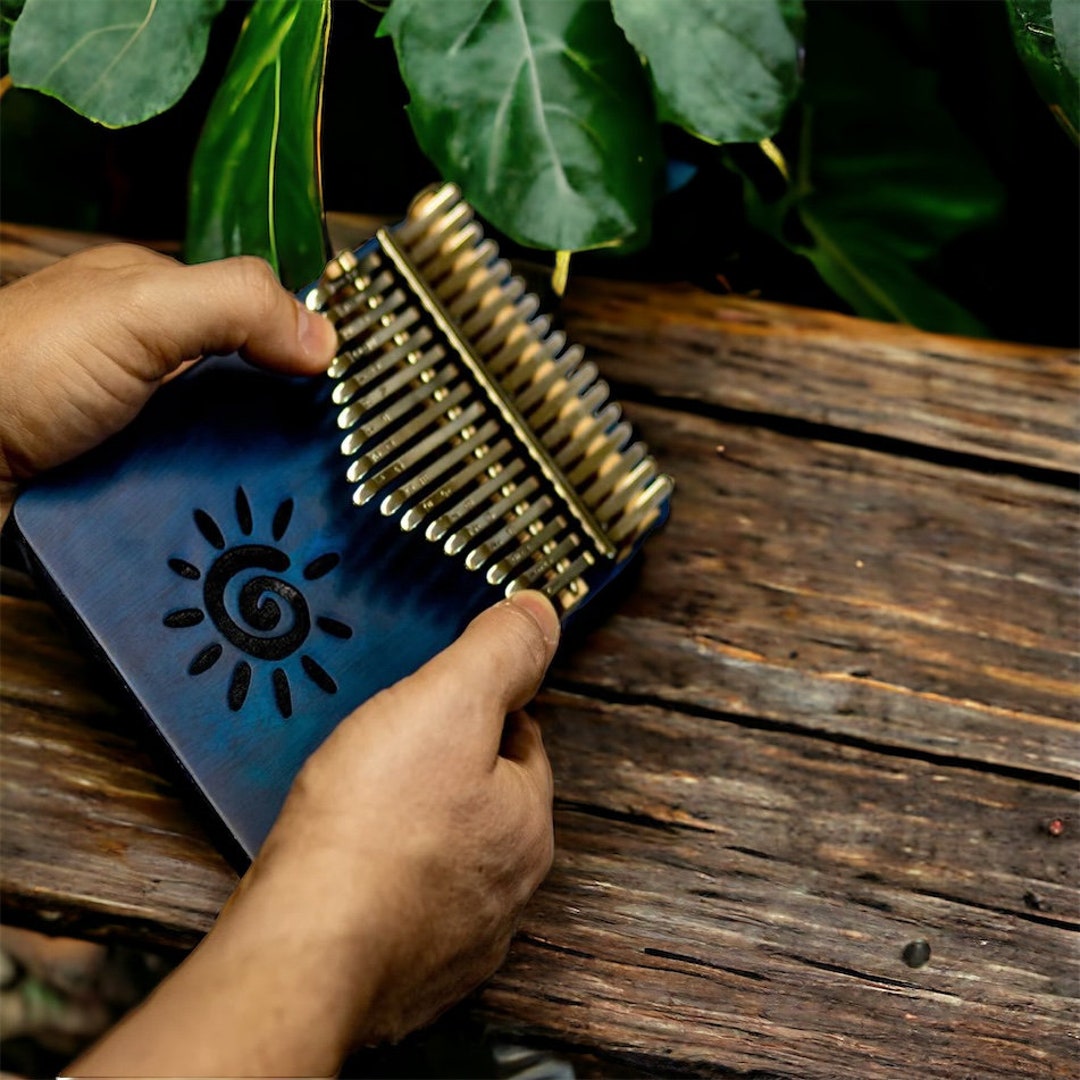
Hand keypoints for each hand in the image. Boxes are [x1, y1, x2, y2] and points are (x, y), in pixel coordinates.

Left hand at [0, 243, 336, 521]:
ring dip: (261, 482)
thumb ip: (232, 303)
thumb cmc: (15, 370)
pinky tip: (247, 530)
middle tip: (336, 462)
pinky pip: (200, 502)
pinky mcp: (135, 488)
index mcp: (162, 307)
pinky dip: (223, 515)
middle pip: (258, 397)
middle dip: (292, 429)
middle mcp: (159, 370)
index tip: (357, 388)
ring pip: (234, 458)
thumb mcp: (136, 311)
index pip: (263, 319)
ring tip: (304, 506)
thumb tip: (324, 335)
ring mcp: (148, 432)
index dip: (309, 348)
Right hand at [69, 590, 558, 1075]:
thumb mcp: (447, 703)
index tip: (442, 696)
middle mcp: (507, 887)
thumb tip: (542, 613)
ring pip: (444, 860)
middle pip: (484, 802)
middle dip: (446, 770)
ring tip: (360, 802)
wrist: (305, 948)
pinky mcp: (405, 978)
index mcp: (527, 820)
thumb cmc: (375, 827)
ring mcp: (457, 942)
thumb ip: (499, 653)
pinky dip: (382, 886)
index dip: (481, 707)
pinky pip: (401, 911)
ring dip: (414, 830)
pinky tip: (345, 868)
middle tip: (392, 744)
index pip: (521, 742)